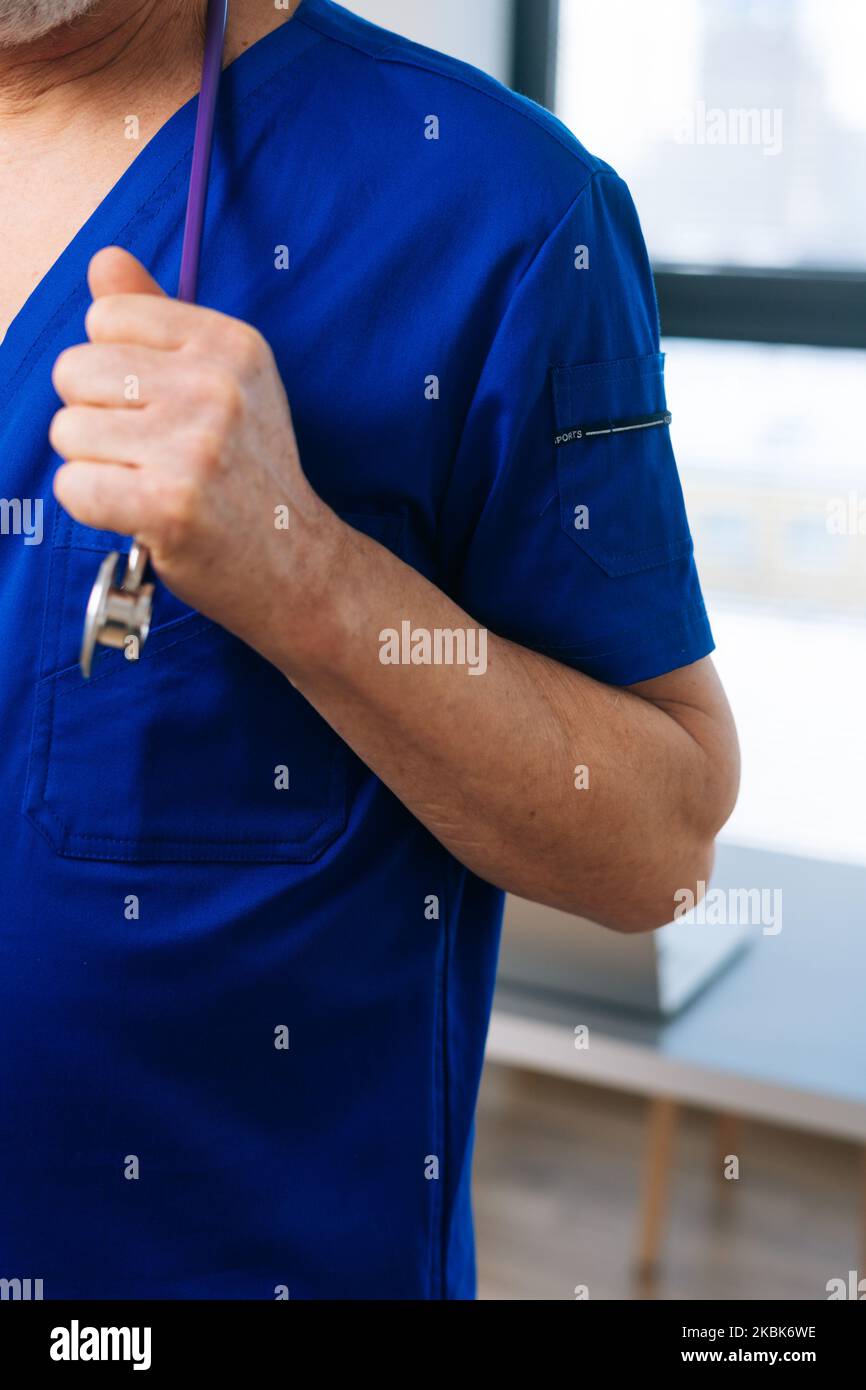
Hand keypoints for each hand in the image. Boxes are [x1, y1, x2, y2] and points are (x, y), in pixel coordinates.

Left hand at [51, 246, 338, 667]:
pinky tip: (137, 514)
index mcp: (229, 344)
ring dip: (94, 466)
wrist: (296, 563)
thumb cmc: (248, 472)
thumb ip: (157, 318)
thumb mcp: (223, 380)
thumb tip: (103, 260)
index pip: (105, 317)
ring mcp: (193, 447)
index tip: (155, 405)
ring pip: (67, 431)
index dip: (113, 365)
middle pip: (74, 371)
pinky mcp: (168, 505)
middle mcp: (215, 387)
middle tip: (148, 453)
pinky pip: (72, 487)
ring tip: (147, 483)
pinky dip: (92, 508)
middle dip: (95, 416)